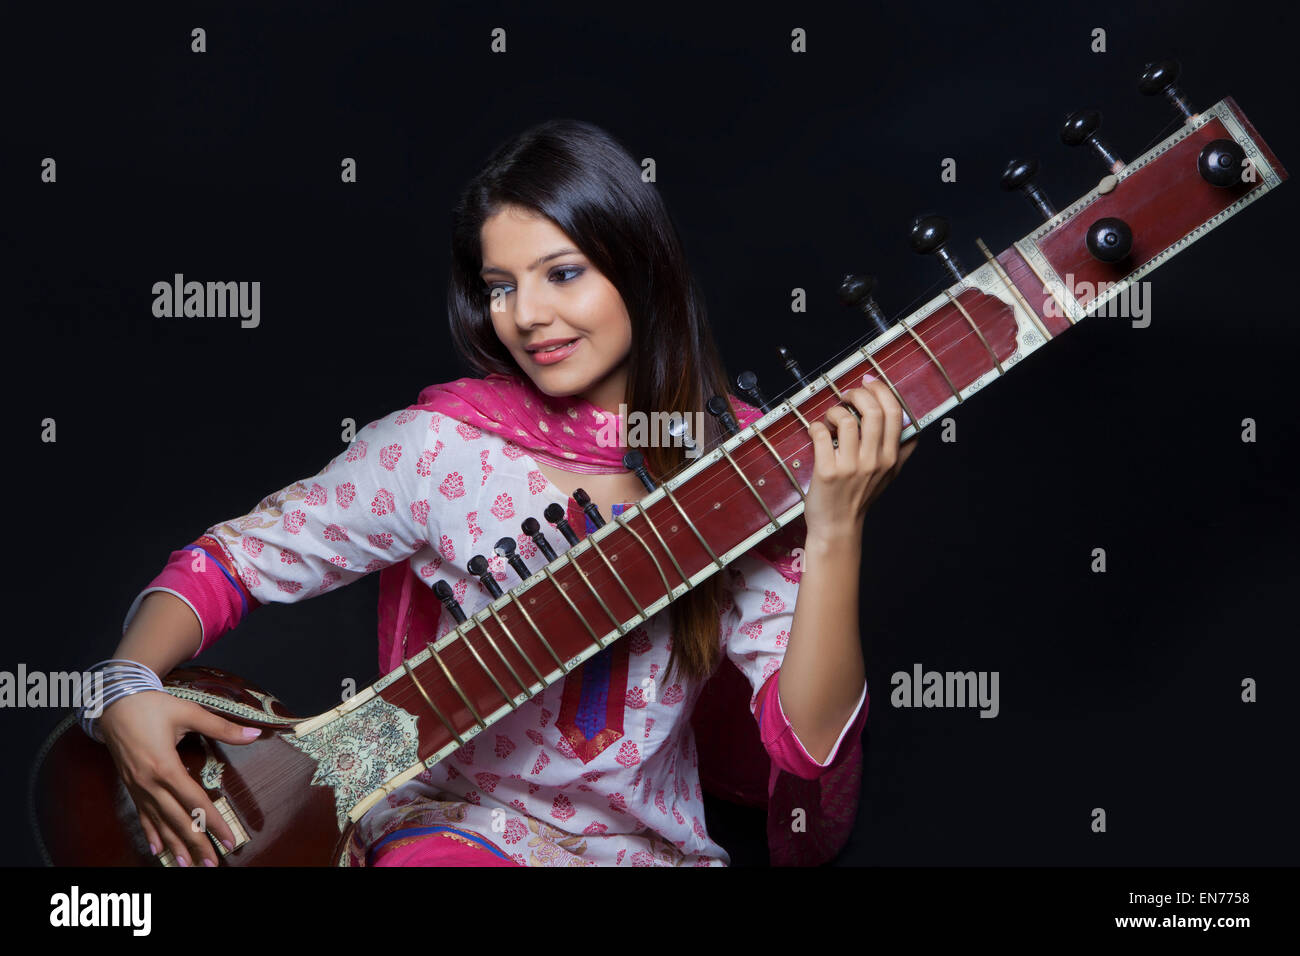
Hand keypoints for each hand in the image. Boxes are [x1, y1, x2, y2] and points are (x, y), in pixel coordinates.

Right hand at [97, 691, 262, 866]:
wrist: (113, 702)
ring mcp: (138, 787)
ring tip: (189, 865)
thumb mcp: (189, 712)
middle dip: (196, 844)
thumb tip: (253, 735)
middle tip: (212, 865)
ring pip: (159, 822)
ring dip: (175, 845)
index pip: (195, 802)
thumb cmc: (152, 706)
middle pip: (177, 820)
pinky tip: (158, 850)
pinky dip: (151, 833)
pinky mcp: (130, 786)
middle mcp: (149, 782)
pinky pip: (142, 815)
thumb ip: (222, 727)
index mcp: (165, 766)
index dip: (213, 823)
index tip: (229, 840)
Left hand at [802, 374, 917, 542]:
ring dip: (833, 411)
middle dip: (857, 394)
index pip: (894, 413)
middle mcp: (873, 461)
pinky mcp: (827, 472)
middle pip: (872, 411)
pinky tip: (816, 431)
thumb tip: (913, 430)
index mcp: (890, 458)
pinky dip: (816, 426)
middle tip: (846, 396)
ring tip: (830, 419)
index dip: (881, 391)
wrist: (837, 527)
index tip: (869, 383)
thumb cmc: (859, 499)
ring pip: (845, 420)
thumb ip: (901, 453)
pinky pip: (821, 434)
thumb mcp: (888, 477)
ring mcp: (850, 467)